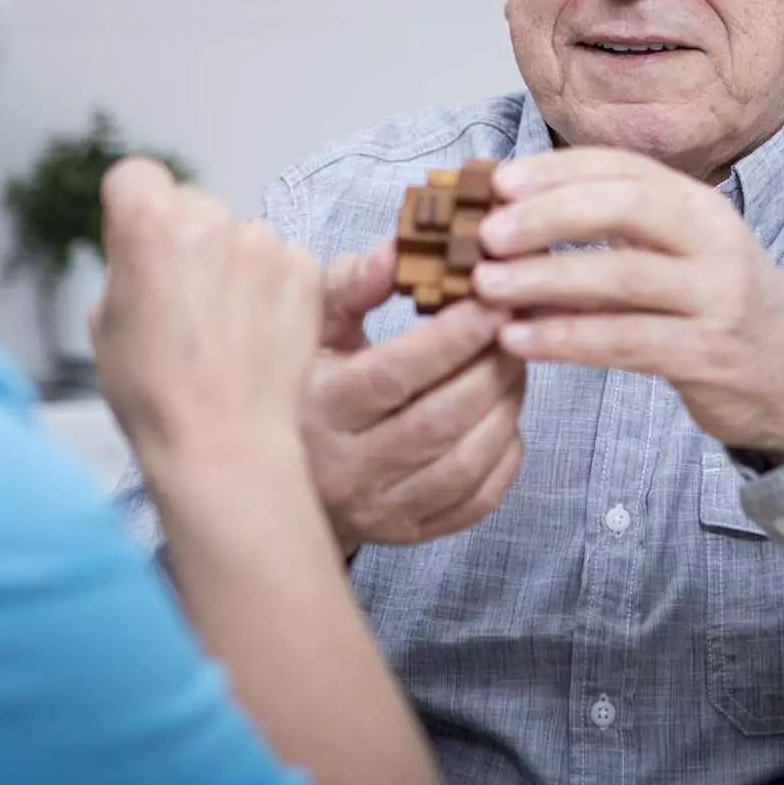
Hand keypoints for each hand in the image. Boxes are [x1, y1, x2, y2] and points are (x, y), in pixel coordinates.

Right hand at [91, 158, 321, 468]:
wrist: (221, 440)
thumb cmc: (155, 393)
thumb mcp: (106, 320)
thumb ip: (126, 264)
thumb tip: (141, 249)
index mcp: (148, 223)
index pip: (135, 177)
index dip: (133, 207)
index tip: (137, 237)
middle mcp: (209, 219)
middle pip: (192, 205)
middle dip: (187, 239)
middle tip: (183, 299)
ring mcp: (263, 242)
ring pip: (240, 236)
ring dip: (233, 265)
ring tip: (223, 328)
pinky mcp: (304, 268)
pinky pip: (280, 261)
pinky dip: (271, 287)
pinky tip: (255, 333)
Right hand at [298, 242, 526, 554]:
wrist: (267, 474)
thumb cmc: (303, 383)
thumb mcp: (309, 328)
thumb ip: (351, 286)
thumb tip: (396, 252)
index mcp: (318, 408)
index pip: (393, 376)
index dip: (450, 340)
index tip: (491, 305)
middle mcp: (345, 467)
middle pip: (437, 422)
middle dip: (490, 371)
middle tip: (515, 331)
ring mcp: (378, 508)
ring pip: (462, 465)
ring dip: (504, 411)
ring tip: (514, 368)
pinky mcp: (406, 532)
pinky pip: (473, 502)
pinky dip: (504, 460)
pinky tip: (505, 420)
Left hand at [469, 147, 783, 459]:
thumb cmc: (716, 309)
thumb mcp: (680, 256)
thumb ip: (613, 236)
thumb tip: (510, 216)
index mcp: (700, 205)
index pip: (623, 168)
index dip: (556, 170)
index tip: (496, 181)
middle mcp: (715, 241)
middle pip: (625, 207)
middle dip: (548, 215)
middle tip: (485, 233)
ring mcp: (718, 297)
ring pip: (622, 276)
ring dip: (545, 279)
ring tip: (484, 287)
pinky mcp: (709, 354)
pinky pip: (626, 341)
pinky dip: (566, 339)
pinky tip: (518, 340)